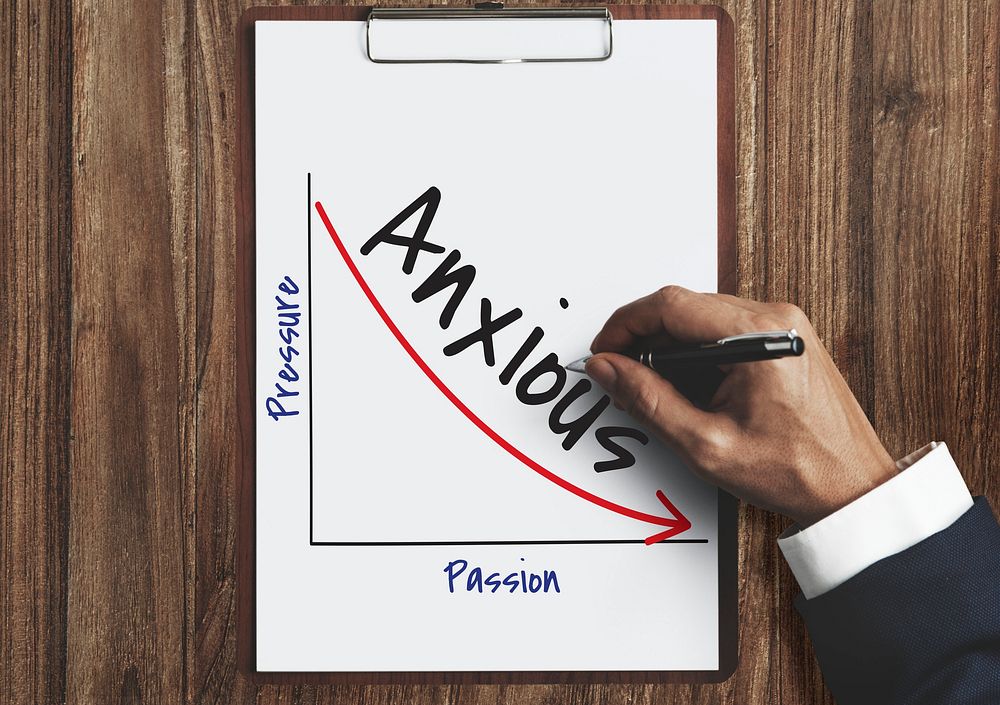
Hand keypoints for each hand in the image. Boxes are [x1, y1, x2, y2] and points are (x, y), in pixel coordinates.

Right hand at [585, 286, 897, 525]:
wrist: (853, 489)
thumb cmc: (796, 472)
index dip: (625, 326)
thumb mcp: (705, 444)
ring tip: (657, 392)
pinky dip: (697, 354)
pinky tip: (690, 389)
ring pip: (702, 318)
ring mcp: (785, 327)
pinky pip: (725, 330)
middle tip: (622, 379)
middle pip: (684, 307)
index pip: (670, 305)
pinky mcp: (786, 340)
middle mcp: (776, 319)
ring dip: (670, 348)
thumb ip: (648, 400)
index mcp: (758, 335)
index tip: (603, 353)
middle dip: (644, 340)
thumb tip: (607, 369)